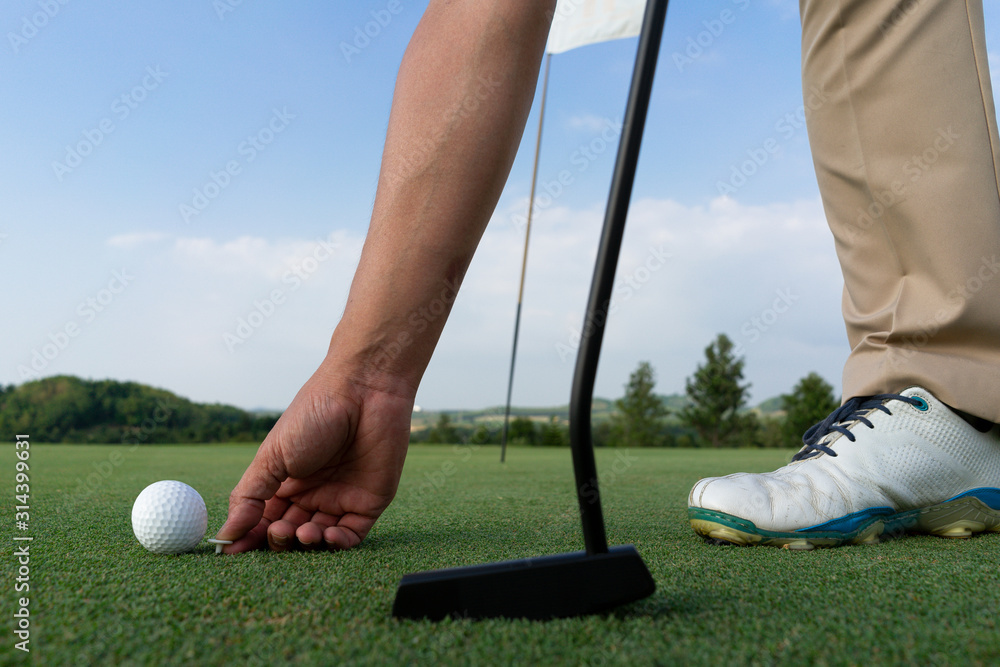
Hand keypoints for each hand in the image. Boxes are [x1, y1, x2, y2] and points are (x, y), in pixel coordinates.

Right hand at [215, 362, 412, 552]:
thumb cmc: (314, 415)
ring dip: (306, 545)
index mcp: (285, 481)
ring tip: (301, 533)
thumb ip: (250, 497)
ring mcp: (341, 498)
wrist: (363, 390)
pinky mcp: (369, 502)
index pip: (263, 521)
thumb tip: (224, 536)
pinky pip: (351, 535)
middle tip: (277, 534)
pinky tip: (325, 536)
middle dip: (279, 542)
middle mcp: (312, 493)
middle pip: (290, 534)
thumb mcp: (272, 455)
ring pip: (319, 540)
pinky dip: (337, 544)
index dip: (249, 538)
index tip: (233, 552)